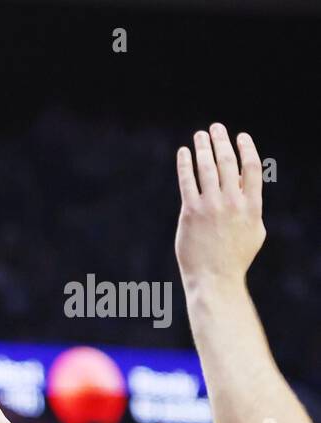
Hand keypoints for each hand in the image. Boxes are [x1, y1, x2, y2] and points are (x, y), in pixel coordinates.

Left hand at [175, 124, 265, 283]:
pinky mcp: (190, 212)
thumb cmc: (235, 258)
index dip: (246, 148)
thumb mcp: (255, 231)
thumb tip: (245, 187)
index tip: (240, 136)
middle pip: (228, 162)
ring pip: (207, 168)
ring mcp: (211, 207)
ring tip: (200, 135)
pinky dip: (185, 164)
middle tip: (216, 128)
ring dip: (203, 148)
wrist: (214, 279)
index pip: (252, 168)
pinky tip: (183, 153)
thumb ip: (252, 207)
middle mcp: (233, 202)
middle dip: (222, 141)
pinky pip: (187, 181)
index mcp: (252, 206)